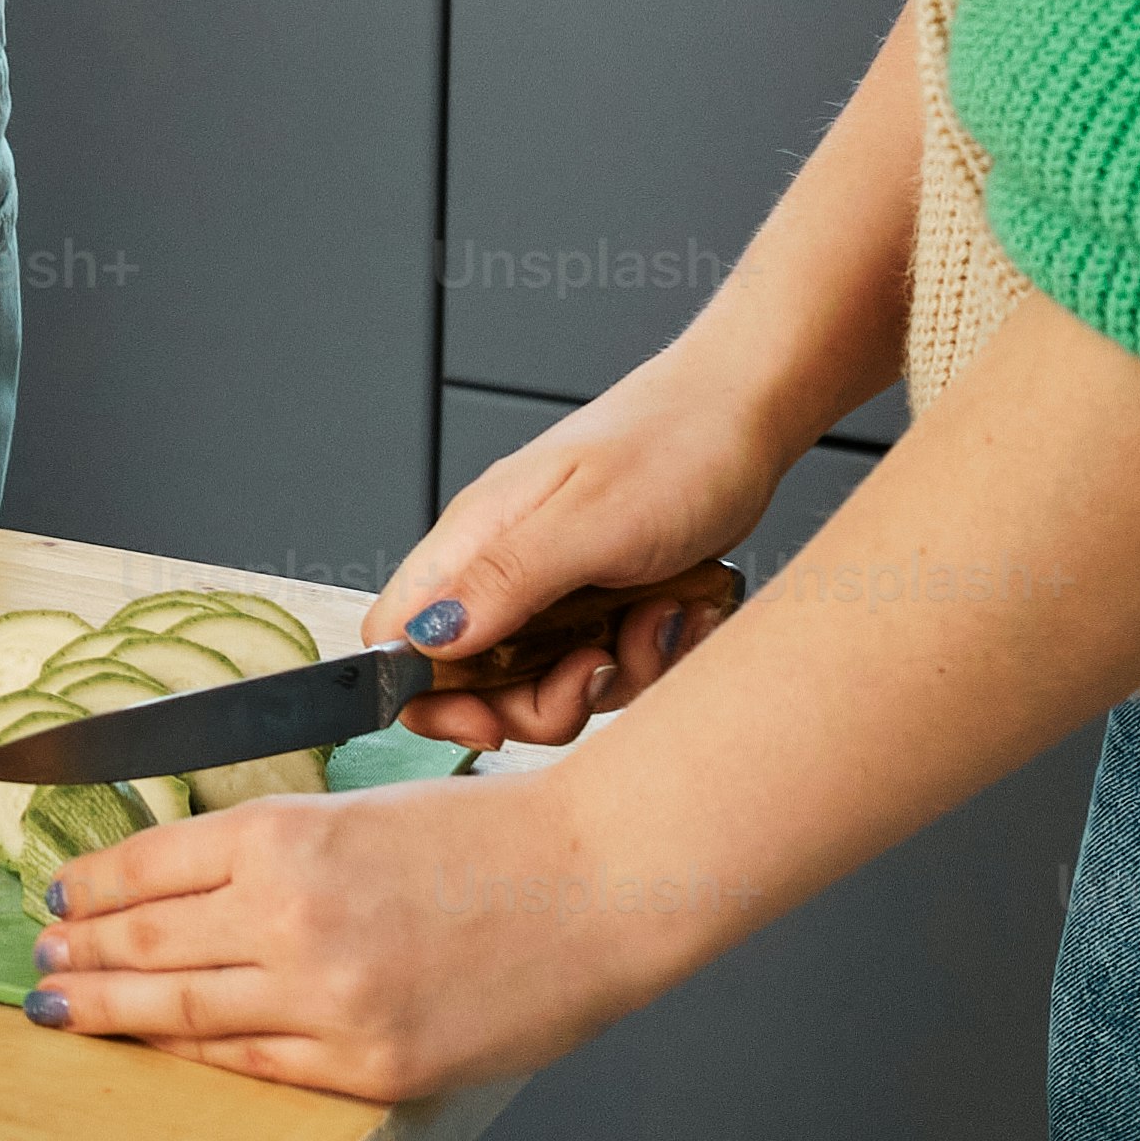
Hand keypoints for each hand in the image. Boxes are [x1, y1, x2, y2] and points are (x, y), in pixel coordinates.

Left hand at [28, 758, 725, 1097]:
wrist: (595, 885)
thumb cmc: (486, 837)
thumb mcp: (350, 813)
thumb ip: (265, 850)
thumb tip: (174, 881)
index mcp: (282, 834)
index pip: (143, 864)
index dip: (89, 886)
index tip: (58, 894)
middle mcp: (291, 915)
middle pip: (145, 941)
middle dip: (78, 950)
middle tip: (41, 953)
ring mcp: (328, 997)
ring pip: (179, 1009)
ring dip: (108, 1006)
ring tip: (63, 1001)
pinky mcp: (370, 1061)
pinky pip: (252, 1062)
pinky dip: (194, 1053)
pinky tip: (158, 1044)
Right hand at [365, 355, 785, 749]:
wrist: (743, 419)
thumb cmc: (668, 449)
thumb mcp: (588, 523)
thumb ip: (505, 581)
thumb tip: (425, 639)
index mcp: (473, 539)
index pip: (396, 638)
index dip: (425, 696)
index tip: (491, 721)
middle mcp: (500, 567)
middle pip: (476, 681)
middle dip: (542, 702)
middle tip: (600, 671)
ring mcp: (551, 586)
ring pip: (550, 681)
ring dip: (614, 675)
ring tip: (657, 620)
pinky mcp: (600, 599)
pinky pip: (608, 665)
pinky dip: (649, 655)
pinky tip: (678, 612)